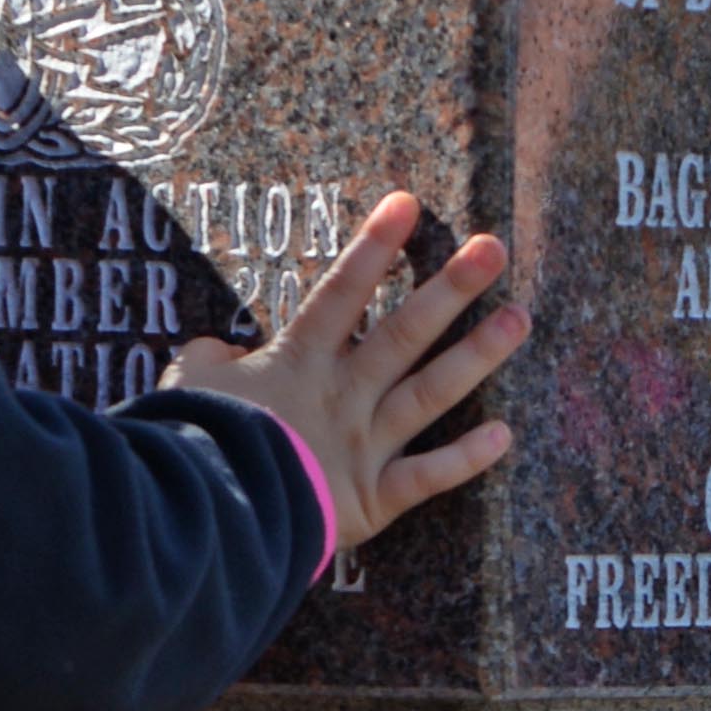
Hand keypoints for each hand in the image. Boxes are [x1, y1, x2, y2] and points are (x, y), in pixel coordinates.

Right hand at [173, 191, 527, 552]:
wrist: (208, 507)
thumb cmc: (196, 439)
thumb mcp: (191, 382)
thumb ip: (212, 359)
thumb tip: (221, 349)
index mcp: (298, 361)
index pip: (342, 291)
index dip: (374, 246)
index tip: (407, 203)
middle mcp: (343, 394)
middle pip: (404, 332)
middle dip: (451, 288)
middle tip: (495, 249)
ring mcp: (362, 444)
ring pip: (430, 392)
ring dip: (477, 355)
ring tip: (520, 319)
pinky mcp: (371, 498)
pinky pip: (426, 476)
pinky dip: (465, 460)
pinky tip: (504, 435)